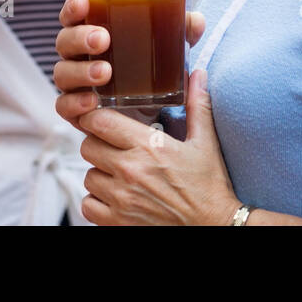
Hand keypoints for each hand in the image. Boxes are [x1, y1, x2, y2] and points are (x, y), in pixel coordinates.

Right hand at [53, 0, 204, 129]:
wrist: (151, 105)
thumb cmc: (152, 61)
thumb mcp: (168, 43)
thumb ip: (181, 30)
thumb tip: (195, 21)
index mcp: (93, 28)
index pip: (74, 14)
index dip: (73, 7)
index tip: (84, 2)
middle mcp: (78, 54)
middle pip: (65, 41)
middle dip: (80, 38)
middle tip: (103, 39)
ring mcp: (74, 81)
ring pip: (62, 73)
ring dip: (81, 71)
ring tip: (105, 72)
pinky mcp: (76, 108)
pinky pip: (64, 106)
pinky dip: (75, 103)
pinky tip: (92, 102)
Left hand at [77, 67, 238, 224]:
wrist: (213, 227)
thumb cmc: (209, 186)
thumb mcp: (206, 143)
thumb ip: (198, 105)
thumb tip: (198, 73)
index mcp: (149, 146)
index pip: (100, 121)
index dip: (95, 116)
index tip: (101, 117)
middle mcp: (130, 171)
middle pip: (88, 145)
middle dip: (98, 142)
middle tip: (114, 145)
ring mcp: (121, 199)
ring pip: (88, 175)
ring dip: (99, 172)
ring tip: (119, 172)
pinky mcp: (116, 223)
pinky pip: (87, 205)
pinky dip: (97, 200)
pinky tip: (115, 195)